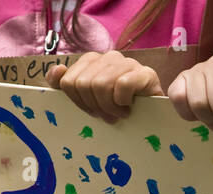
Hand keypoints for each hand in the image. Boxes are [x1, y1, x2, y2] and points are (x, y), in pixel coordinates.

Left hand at [46, 51, 163, 122]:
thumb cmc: (119, 107)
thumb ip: (67, 85)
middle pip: (83, 85)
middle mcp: (108, 57)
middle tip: (108, 116)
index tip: (93, 111)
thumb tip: (58, 70)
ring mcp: (127, 63)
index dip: (78, 102)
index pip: (68, 81)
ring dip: (109, 108)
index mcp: (92, 60)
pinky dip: (123, 102)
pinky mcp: (145, 73)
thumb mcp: (89, 99)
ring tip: (120, 114)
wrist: (154, 114)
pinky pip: (123, 85)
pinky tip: (130, 108)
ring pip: (101, 85)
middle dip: (94, 107)